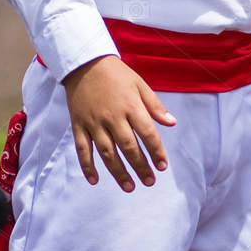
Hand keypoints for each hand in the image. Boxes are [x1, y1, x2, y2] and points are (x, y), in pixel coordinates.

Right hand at [62, 55, 175, 189]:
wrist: (84, 63)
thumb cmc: (116, 74)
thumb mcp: (139, 84)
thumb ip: (155, 106)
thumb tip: (172, 123)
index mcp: (130, 106)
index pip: (147, 133)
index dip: (156, 151)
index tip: (163, 166)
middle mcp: (112, 117)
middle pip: (128, 147)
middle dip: (140, 166)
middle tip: (149, 182)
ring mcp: (94, 123)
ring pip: (107, 153)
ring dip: (118, 172)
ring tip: (129, 187)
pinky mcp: (79, 125)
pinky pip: (82, 149)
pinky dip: (87, 166)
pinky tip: (95, 180)